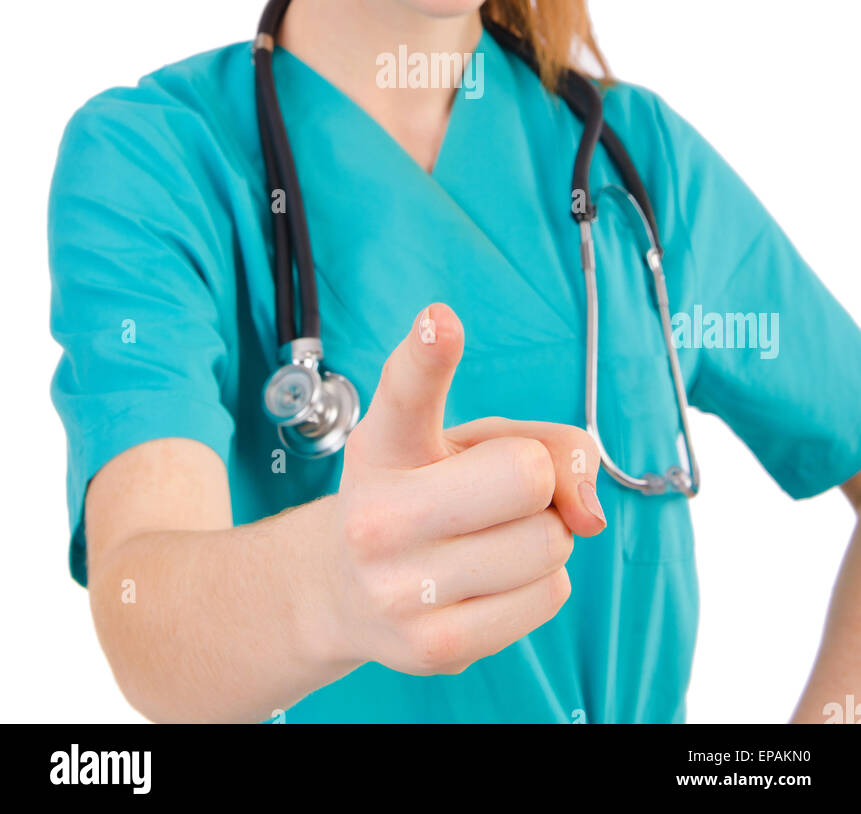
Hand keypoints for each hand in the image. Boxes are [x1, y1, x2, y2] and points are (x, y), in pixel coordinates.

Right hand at [324, 302, 604, 676]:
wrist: (350, 592)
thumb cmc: (428, 493)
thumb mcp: (473, 441)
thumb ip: (550, 443)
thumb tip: (589, 514)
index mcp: (384, 442)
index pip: (408, 390)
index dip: (430, 352)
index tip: (441, 321)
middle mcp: (377, 513)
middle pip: (529, 474)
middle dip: (537, 480)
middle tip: (497, 494)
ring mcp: (400, 588)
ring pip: (550, 542)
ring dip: (544, 536)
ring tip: (490, 538)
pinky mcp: (435, 647)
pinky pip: (549, 595)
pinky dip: (539, 583)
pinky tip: (489, 580)